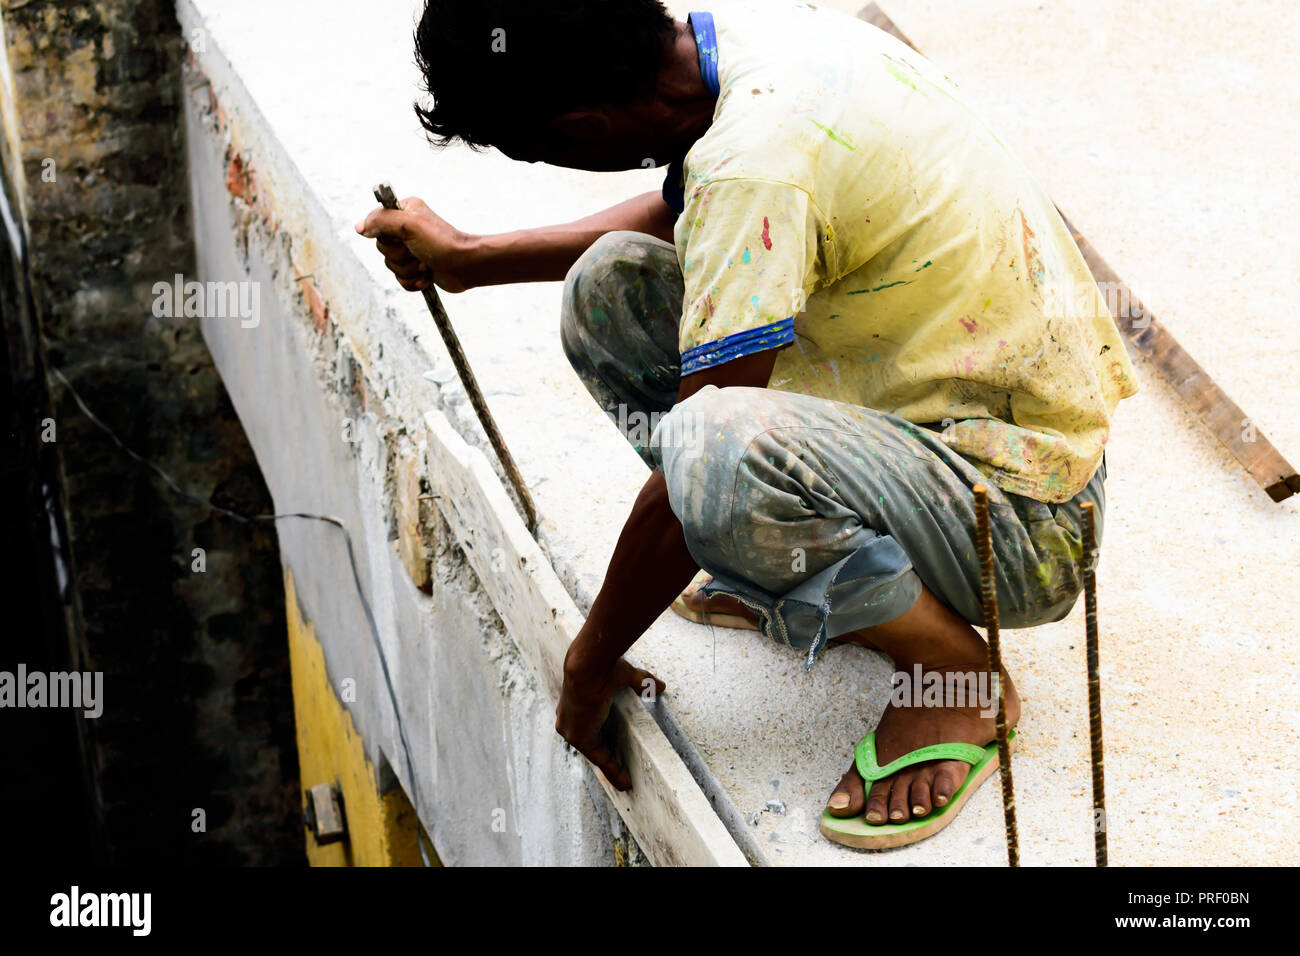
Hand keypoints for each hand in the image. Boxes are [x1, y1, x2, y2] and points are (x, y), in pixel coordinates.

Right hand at [354, 196, 476, 292]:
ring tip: (426, 264)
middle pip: (382, 248)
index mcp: (403, 212)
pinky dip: (413, 281)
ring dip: (409, 269)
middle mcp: (406, 230)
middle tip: (418, 251)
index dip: (386, 236)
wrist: (464, 266)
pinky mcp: (417, 269)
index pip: (376, 224)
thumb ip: (381, 221)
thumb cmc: (440, 242)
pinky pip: (401, 280)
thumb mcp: (408, 224)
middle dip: (400, 255)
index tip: (401, 237)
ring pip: (391, 266)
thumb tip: (359, 228)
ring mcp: (411, 250)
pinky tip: (427, 276)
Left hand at [555, 653, 664, 791]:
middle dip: (608, 756)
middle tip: (623, 770)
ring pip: (595, 753)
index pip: (591, 725)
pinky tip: (625, 782)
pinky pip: (600, 759)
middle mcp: (568, 719)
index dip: (604, 738)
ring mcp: (572, 730)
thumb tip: (659, 687)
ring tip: (626, 782)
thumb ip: (641, 682)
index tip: (615, 750)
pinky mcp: (581, 739)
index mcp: (575, 703)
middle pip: (592, 743)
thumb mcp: (624, 676)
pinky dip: (613, 772)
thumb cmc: (601, 666)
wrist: (588, 668)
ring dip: (611, 767)